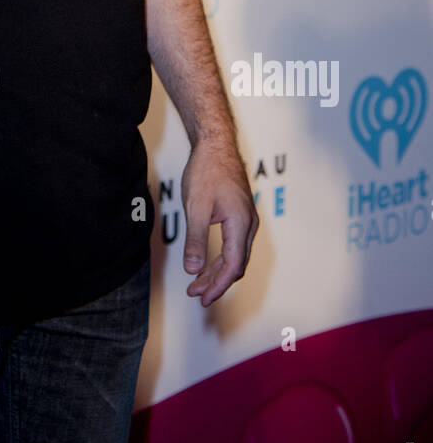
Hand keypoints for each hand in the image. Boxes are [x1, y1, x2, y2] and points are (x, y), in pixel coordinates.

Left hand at [180, 138, 258, 305]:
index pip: (232, 266)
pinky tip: (206, 262)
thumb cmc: (206, 172)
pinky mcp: (240, 214)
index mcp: (241, 224)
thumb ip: (196, 240)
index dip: (218, 285)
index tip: (202, 298)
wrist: (216, 144)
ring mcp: (247, 219)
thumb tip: (193, 270)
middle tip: (195, 294)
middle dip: (216, 282)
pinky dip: (220, 256)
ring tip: (196, 282)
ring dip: (217, 270)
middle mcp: (249, 224)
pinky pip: (234, 244)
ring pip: (235, 255)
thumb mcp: (196, 208)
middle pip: (236, 264)